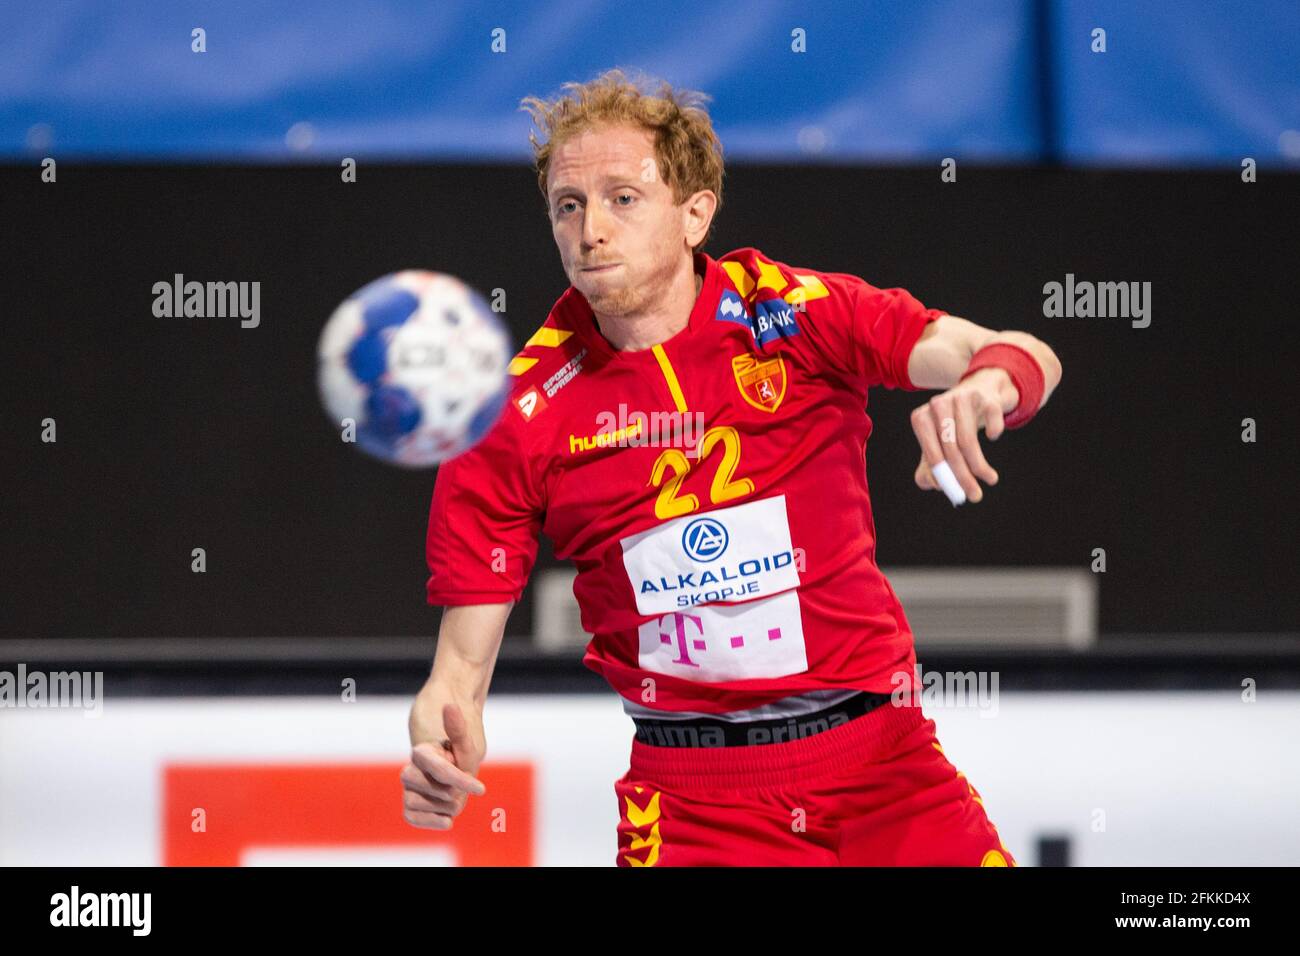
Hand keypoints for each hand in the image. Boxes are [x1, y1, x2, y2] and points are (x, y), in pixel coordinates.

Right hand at [401, 696, 486, 830]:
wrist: (454, 770)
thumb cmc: (461, 755)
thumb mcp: (467, 745)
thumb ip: (458, 729)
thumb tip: (450, 705)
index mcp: (423, 751)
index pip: (440, 769)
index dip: (461, 779)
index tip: (482, 789)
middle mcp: (409, 769)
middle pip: (434, 788)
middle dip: (454, 790)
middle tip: (460, 784)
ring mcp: (407, 788)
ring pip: (422, 803)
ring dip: (445, 805)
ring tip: (452, 796)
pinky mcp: (409, 805)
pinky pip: (412, 817)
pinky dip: (431, 821)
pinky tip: (446, 818)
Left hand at [910, 368, 1017, 503]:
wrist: (978, 394)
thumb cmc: (952, 427)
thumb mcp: (936, 447)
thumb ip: (929, 471)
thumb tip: (936, 485)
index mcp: (921, 418)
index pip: (932, 453)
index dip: (944, 476)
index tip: (957, 494)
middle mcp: (938, 405)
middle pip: (950, 449)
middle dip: (964, 476)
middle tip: (975, 496)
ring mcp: (961, 398)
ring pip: (968, 440)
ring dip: (980, 466)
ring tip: (991, 479)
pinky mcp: (985, 397)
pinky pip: (991, 421)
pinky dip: (994, 432)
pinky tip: (992, 436)